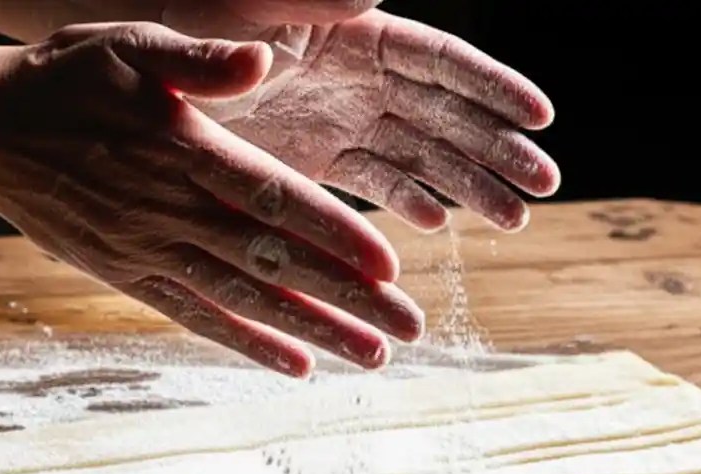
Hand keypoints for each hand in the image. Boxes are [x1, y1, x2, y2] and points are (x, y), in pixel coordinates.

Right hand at [0, 23, 423, 376]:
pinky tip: (294, 364)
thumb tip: (261, 61)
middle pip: (272, 262)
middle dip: (344, 297)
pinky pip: (194, 316)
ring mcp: (146, 250)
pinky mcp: (126, 274)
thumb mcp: (126, 43)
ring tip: (370, 356)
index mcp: (181, 149)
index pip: (273, 197)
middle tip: (406, 328)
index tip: (387, 266)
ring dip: (311, 331)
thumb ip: (199, 59)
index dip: (332, 233)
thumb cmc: (61, 77)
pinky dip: (246, 342)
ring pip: (242, 299)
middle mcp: (168, 209)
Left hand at [166, 2, 559, 231]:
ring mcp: (344, 119)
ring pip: (420, 154)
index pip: (442, 62)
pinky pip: (372, 182)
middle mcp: (363, 78)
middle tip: (546, 187)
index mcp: (360, 35)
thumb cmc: (201, 11)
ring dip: (467, 185)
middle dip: (497, 148)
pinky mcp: (318, 157)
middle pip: (447, 115)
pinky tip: (437, 224)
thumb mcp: (256, 3)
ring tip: (514, 220)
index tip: (541, 117)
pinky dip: (403, 200)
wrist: (154, 60)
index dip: (494, 88)